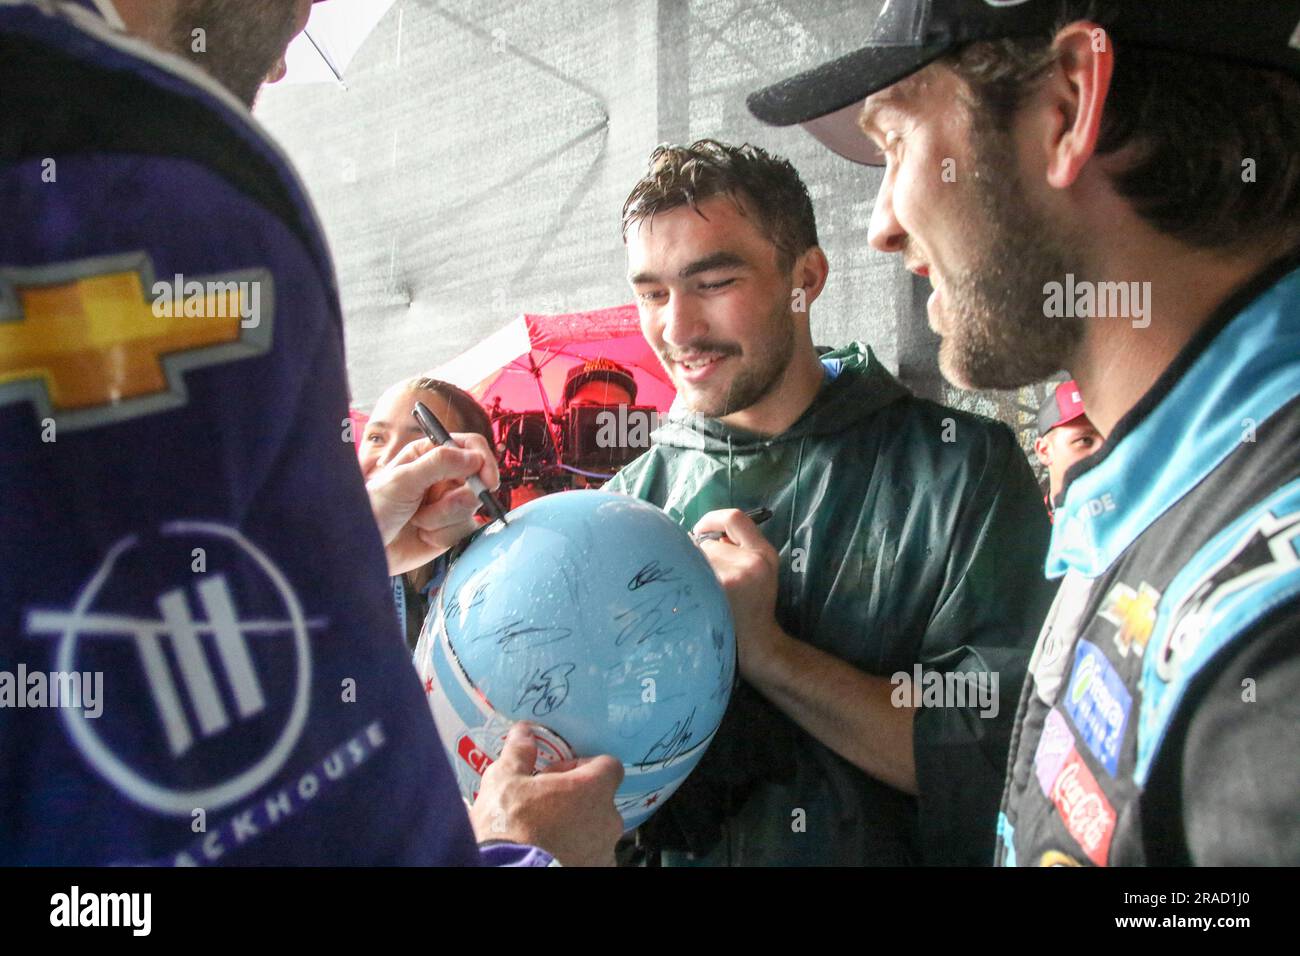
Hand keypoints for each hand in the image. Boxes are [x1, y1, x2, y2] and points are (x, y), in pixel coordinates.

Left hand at [365, 433, 499, 574]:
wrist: (363, 551)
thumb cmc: (374, 509)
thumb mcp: (402, 480)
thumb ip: (439, 463)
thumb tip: (475, 458)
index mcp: (429, 455)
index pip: (470, 446)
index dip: (483, 461)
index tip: (488, 481)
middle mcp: (443, 477)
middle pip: (477, 480)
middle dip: (456, 499)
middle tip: (436, 507)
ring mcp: (448, 504)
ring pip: (471, 508)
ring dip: (442, 519)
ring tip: (417, 521)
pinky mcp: (451, 529)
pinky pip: (464, 530)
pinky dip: (442, 535)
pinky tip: (422, 536)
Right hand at [470, 722, 624, 866]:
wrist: (509, 874)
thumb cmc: (511, 825)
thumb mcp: (505, 780)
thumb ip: (519, 752)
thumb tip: (524, 732)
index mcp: (593, 789)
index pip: (609, 765)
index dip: (583, 766)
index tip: (557, 774)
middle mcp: (608, 820)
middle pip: (599, 799)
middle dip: (575, 799)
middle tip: (544, 805)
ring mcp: (605, 850)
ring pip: (595, 830)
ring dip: (576, 827)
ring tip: (543, 833)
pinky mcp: (597, 871)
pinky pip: (590, 855)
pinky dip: (575, 852)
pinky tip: (549, 853)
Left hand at [693, 508, 787, 679]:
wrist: (757, 643)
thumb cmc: (751, 605)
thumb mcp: (758, 571)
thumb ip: (738, 548)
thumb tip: (703, 535)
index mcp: (765, 553)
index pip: (735, 517)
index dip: (711, 519)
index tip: (699, 531)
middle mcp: (753, 562)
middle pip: (708, 542)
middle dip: (698, 553)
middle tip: (698, 570)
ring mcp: (735, 578)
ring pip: (698, 559)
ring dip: (692, 568)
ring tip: (701, 586)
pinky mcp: (720, 593)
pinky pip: (694, 575)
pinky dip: (690, 581)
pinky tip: (697, 595)